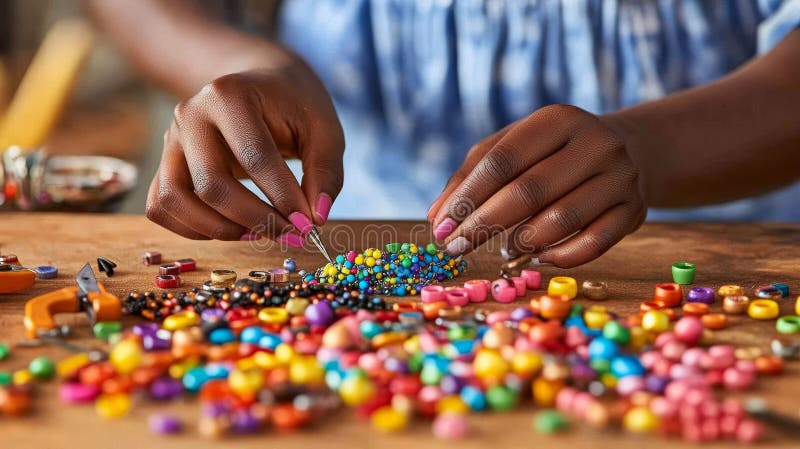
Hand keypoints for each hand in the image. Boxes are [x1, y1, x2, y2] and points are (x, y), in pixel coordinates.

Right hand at [145, 61, 343, 244]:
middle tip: (291, 233)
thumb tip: (315, 220)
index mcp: (230, 94)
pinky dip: (193, 229)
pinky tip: (233, 228)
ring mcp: (171, 140)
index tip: (309, 225)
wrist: (261, 85)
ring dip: (220, 229)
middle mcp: (190, 114)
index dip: (283, 198)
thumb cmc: (295, 108)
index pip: (254, 157)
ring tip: (261, 232)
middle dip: (256, 219)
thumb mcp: (325, 131)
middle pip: (212, 185)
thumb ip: (326, 173)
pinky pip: (161, 207)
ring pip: (175, 200)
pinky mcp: (165, 164)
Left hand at [427, 104, 646, 267]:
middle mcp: (594, 143)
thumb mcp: (511, 147)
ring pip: (561, 221)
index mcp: (557, 119)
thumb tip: (436, 218)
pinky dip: (558, 257)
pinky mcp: (634, 211)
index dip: (467, 196)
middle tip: (456, 248)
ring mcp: (620, 177)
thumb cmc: (551, 152)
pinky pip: (592, 244)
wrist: (629, 151)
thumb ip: (470, 176)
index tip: (441, 228)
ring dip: (521, 243)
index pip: (502, 160)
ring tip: (502, 249)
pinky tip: (537, 255)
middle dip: (484, 224)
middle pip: (529, 191)